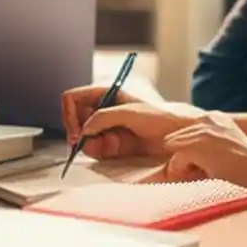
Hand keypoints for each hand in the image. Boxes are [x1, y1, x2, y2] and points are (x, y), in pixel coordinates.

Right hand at [65, 88, 199, 158]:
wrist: (177, 138)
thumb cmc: (160, 118)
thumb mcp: (130, 113)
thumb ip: (104, 117)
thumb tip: (85, 129)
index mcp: (105, 95)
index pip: (73, 99)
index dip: (70, 113)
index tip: (77, 129)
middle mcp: (102, 109)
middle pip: (74, 119)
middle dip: (78, 132)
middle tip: (84, 142)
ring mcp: (105, 127)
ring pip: (82, 136)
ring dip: (90, 143)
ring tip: (107, 146)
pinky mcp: (110, 144)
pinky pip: (93, 148)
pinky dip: (97, 151)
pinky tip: (111, 150)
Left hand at [156, 111, 246, 188]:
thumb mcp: (227, 144)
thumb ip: (207, 142)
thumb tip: (178, 153)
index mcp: (214, 117)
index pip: (183, 132)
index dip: (188, 151)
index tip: (204, 163)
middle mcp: (206, 119)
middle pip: (174, 140)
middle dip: (182, 157)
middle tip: (202, 171)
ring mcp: (200, 132)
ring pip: (172, 151)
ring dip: (183, 166)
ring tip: (205, 174)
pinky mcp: (194, 147)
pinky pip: (175, 163)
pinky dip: (183, 174)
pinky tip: (204, 177)